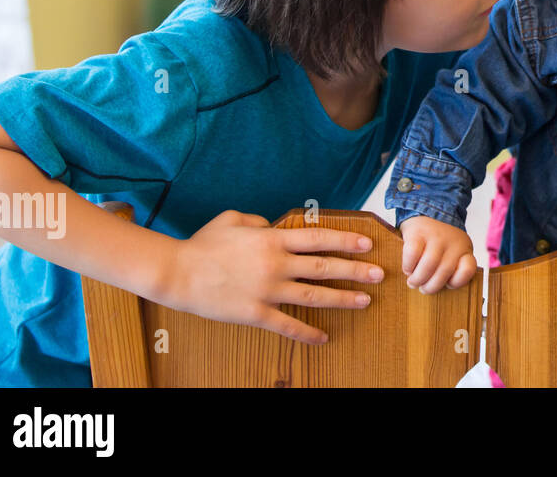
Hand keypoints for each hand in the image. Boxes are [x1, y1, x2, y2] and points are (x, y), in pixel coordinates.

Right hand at [158, 209, 385, 344]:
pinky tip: (324, 337)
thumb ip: (258, 220)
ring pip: (314, 296)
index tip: (367, 244)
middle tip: (379, 274)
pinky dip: (307, 333)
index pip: (319, 238)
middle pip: (325, 267)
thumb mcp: (233, 219)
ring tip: (365, 301)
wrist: (176, 273)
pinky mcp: (255, 313)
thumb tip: (272, 224)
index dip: (346, 241)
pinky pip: (287, 325)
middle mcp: (276, 264)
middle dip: (356, 271)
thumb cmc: (203, 243)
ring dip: (342, 299)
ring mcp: (267, 290)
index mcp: (272, 239)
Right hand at [397, 215, 475, 293]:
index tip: (447, 284)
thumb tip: (435, 288)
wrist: (426, 212)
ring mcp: (435, 235)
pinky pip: (412, 253)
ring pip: (429, 264)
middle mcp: (452, 241)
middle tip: (423, 288)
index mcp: (464, 249)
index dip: (456, 282)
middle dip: (431, 286)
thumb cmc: (438, 243)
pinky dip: (408, 266)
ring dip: (418, 279)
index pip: (467, 269)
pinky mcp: (417, 232)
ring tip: (413, 282)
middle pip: (444, 271)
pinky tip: (408, 269)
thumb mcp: (453, 253)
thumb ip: (451, 270)